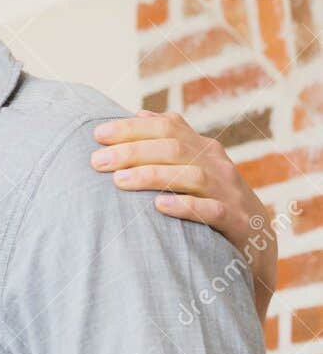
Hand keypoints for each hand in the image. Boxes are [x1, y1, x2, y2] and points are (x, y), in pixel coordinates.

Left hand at [92, 109, 275, 320]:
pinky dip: (186, 206)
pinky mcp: (236, 221)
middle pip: (173, 148)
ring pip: (191, 175)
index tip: (98, 135)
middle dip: (132, 151)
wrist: (257, 239)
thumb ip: (171, 140)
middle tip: (97, 161)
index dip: (132, 128)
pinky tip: (159, 206)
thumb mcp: (195, 166)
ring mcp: (228, 192)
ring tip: (119, 181)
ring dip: (153, 176)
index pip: (167, 127)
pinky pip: (211, 210)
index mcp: (203, 148)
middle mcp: (216, 164)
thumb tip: (140, 113)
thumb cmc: (213, 200)